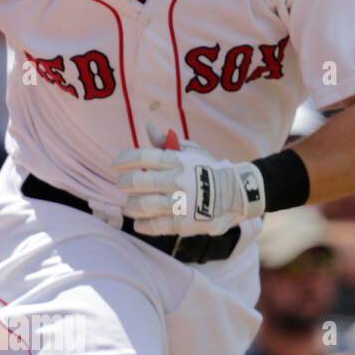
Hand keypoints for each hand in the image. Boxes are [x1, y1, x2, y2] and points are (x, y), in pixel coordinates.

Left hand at [114, 124, 265, 236]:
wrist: (238, 193)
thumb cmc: (210, 170)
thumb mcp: (193, 151)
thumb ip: (168, 143)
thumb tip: (148, 128)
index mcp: (178, 161)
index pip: (143, 157)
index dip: (124, 160)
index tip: (116, 165)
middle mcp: (176, 181)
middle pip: (137, 182)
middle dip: (123, 184)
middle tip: (121, 186)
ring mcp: (179, 204)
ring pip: (142, 206)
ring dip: (130, 206)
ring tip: (129, 206)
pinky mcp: (182, 223)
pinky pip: (154, 225)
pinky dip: (141, 224)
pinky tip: (139, 222)